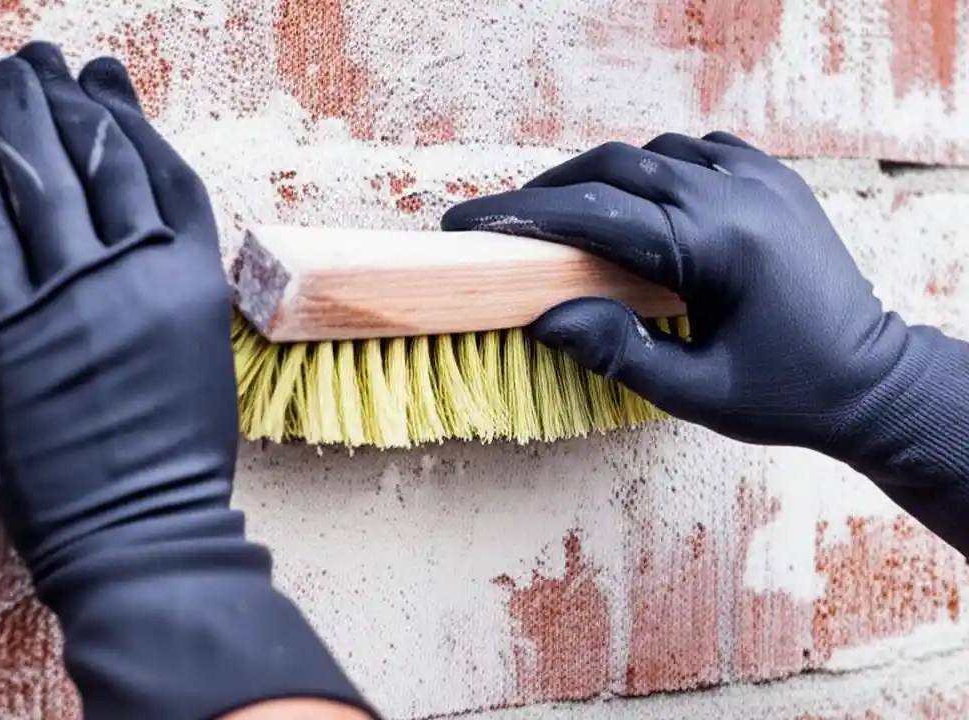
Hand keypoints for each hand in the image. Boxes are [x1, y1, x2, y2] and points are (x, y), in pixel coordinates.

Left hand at [0, 44, 236, 576]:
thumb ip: (166, 297)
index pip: (164, 174)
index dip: (130, 120)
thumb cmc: (174, 464)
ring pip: (46, 183)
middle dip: (67, 100)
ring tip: (2, 78)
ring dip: (19, 121)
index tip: (106, 82)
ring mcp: (77, 299)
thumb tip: (131, 248)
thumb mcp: (195, 362)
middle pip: (101, 162)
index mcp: (196, 283)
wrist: (145, 533)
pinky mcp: (15, 334)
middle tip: (42, 60)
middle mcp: (141, 275)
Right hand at [441, 132, 910, 455]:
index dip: (521, 215)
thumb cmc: (787, 395)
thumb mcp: (696, 392)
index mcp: (718, 245)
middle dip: (547, 191)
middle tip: (502, 223)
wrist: (873, 382)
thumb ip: (618, 352)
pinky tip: (636, 201)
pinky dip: (654, 168)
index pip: (595, 213)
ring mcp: (761, 180)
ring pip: (651, 153)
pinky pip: (697, 149)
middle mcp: (739, 196)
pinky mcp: (774, 179)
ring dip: (598, 178)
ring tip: (562, 218)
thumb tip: (545, 316)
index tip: (466, 224)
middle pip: (614, 168)